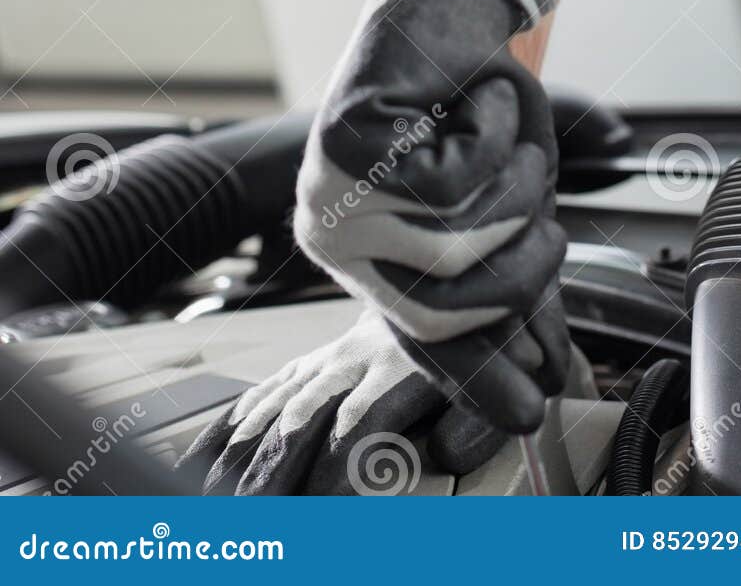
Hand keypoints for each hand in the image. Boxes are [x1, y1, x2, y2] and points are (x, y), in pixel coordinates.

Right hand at [174, 302, 503, 494]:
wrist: (443, 274)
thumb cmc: (473, 344)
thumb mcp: (488, 379)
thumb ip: (472, 421)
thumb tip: (444, 454)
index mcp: (399, 370)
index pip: (359, 426)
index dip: (336, 471)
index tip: (319, 511)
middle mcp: (350, 363)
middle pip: (301, 423)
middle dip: (271, 478)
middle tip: (245, 521)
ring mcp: (319, 363)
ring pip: (269, 412)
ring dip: (238, 463)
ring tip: (210, 506)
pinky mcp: (301, 367)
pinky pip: (255, 399)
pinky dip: (223, 435)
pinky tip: (198, 467)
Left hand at [293, 0, 570, 433]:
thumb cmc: (480, 96)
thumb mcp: (510, 199)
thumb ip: (514, 272)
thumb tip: (546, 361)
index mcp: (370, 252)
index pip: (422, 337)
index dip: (482, 375)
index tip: (529, 406)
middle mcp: (337, 232)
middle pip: (449, 302)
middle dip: (524, 259)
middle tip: (542, 207)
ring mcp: (330, 190)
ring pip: (455, 240)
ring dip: (514, 180)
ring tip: (496, 131)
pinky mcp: (340, 142)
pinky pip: (449, 180)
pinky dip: (492, 133)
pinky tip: (473, 99)